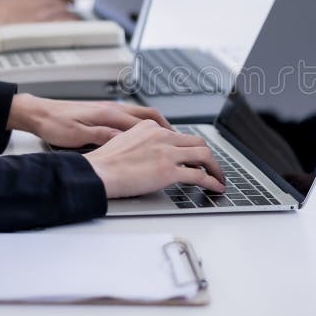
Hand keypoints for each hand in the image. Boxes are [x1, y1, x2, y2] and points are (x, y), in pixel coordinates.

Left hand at [6, 93, 171, 146]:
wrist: (38, 112)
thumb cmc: (53, 124)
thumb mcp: (76, 135)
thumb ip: (101, 135)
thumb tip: (122, 138)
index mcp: (108, 114)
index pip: (143, 123)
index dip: (162, 133)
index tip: (175, 143)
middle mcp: (112, 108)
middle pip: (148, 114)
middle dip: (166, 126)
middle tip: (179, 138)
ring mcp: (108, 108)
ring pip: (141, 113)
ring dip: (156, 123)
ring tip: (167, 136)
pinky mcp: (103, 111)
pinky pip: (131, 115)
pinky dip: (143, 123)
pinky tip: (143, 132)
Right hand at [84, 120, 225, 197]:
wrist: (96, 172)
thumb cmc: (103, 163)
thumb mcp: (122, 140)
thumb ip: (140, 142)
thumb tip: (148, 153)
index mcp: (150, 127)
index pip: (178, 135)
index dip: (189, 148)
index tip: (193, 157)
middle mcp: (162, 136)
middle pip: (197, 142)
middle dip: (207, 156)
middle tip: (211, 167)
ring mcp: (167, 153)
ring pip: (204, 155)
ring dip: (215, 168)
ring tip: (218, 178)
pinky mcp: (169, 171)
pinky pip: (198, 175)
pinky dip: (212, 181)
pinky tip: (215, 187)